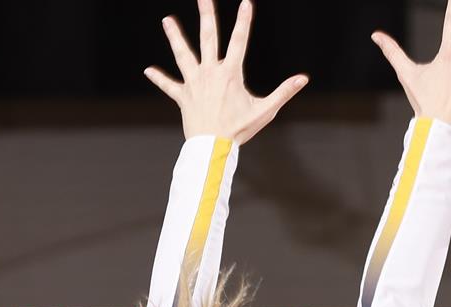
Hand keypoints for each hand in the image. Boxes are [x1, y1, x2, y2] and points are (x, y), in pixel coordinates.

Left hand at [145, 0, 309, 144]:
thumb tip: (302, 79)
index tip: (246, 2)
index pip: (239, 41)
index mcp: (230, 74)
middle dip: (206, 15)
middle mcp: (210, 72)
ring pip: (183, 54)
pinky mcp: (183, 96)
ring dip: (175, 37)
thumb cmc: (239, 130)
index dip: (244, 21)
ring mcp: (194, 83)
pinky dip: (159, 78)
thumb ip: (283, 92)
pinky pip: (169, 86)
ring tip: (167, 21)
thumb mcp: (265, 111)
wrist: (212, 147)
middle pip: (207, 37)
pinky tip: (148, 70)